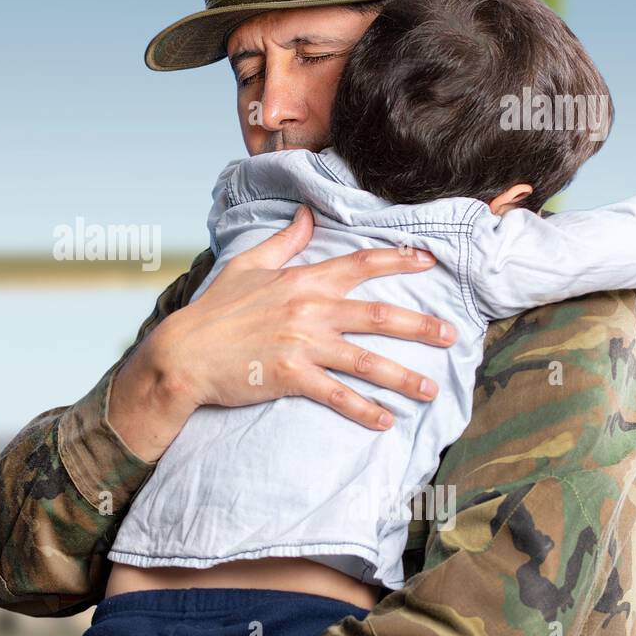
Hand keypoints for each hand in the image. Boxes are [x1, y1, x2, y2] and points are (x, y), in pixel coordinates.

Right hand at [109, 204, 457, 460]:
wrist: (183, 353)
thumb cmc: (214, 310)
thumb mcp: (247, 265)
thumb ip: (284, 241)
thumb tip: (307, 213)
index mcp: (302, 280)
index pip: (360, 264)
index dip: (398, 260)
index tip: (430, 260)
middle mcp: (309, 309)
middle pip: (378, 315)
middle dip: (420, 326)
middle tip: (452, 336)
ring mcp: (301, 344)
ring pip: (366, 360)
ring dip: (403, 377)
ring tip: (431, 391)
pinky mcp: (290, 377)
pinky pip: (337, 395)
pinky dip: (364, 410)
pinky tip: (386, 421)